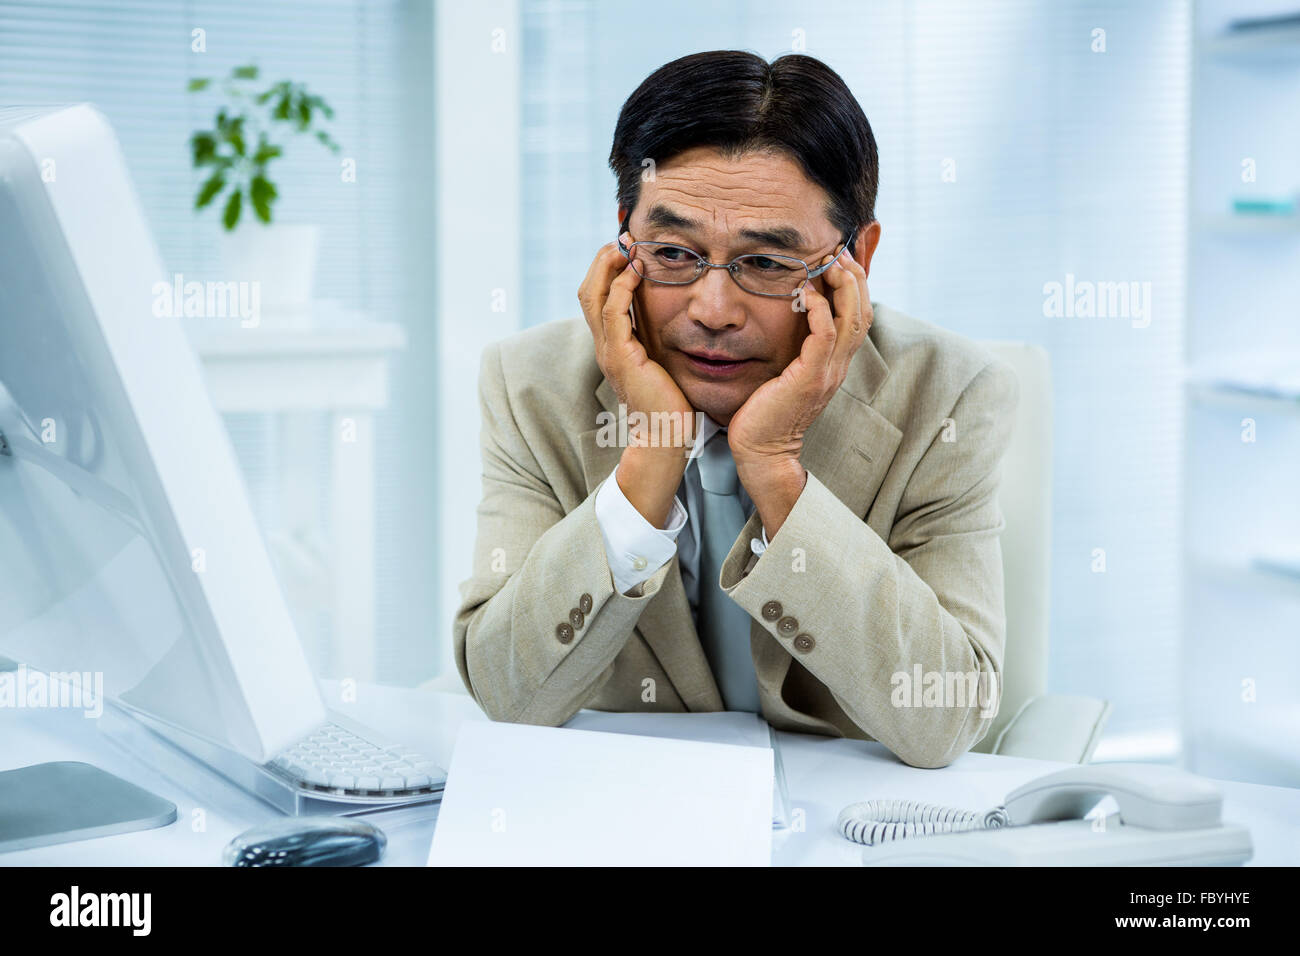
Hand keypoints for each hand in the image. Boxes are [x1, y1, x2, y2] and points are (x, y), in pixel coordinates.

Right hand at [578, 242, 696, 444]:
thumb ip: (661, 339)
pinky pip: (614, 312)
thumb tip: (679, 317)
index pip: (598, 297)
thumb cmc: (671, 403)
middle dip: (603, 259)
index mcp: (613, 345)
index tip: (628, 248)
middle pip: (587, 290)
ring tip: (627, 245)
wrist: (666, 436)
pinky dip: (622, 287)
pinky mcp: (622, 356)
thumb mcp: (664, 362)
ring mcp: (609, 351)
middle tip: (624, 237)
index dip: (607, 269)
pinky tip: (637, 271)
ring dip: (609, 265)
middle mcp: (605, 345)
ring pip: (594, 294)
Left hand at [726, 252, 872, 466]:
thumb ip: (794, 349)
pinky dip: (821, 310)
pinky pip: (824, 337)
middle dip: (855, 277)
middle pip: (862, 313)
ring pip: (850, 320)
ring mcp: (827, 373)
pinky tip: (809, 292)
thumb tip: (789, 319)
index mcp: (834, 364)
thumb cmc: (766, 414)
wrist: (762, 451)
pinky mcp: (809, 379)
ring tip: (832, 261)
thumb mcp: (786, 374)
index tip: (842, 258)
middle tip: (840, 250)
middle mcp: (837, 367)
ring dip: (844, 286)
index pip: (858, 317)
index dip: (856, 286)